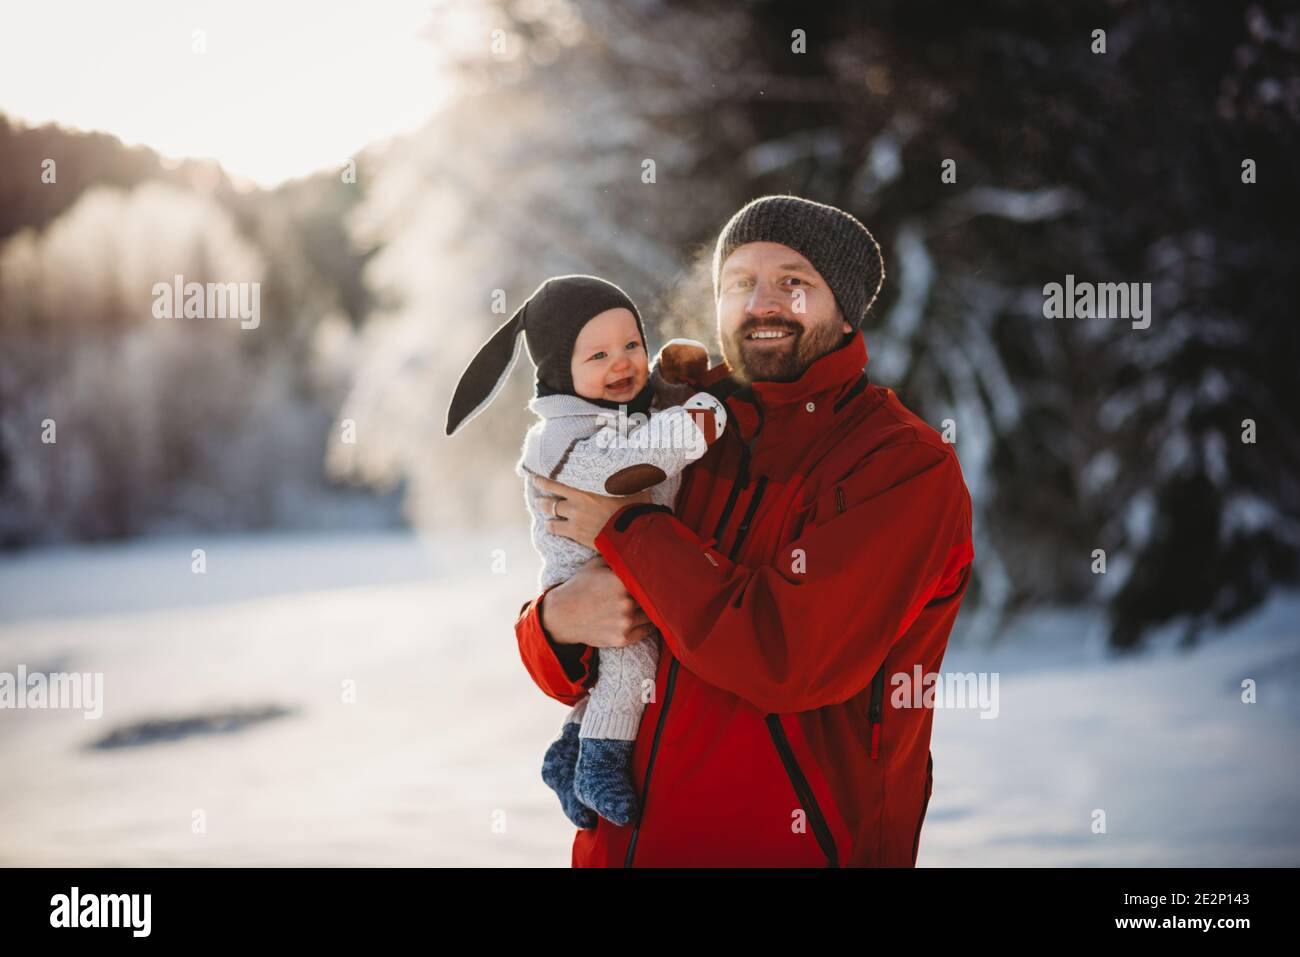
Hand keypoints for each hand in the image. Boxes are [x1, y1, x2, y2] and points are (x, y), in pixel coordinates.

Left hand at [532, 475, 652, 549]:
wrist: (631, 533)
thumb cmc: (634, 508)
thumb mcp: (634, 486)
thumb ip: (630, 475)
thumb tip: (637, 464)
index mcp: (588, 485)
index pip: (563, 475)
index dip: (551, 471)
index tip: (544, 467)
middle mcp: (577, 499)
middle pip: (551, 489)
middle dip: (541, 485)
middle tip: (535, 481)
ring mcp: (574, 516)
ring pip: (550, 508)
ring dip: (544, 506)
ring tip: (540, 504)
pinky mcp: (575, 532)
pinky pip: (555, 528)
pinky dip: (550, 526)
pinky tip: (548, 526)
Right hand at [540, 556, 655, 648]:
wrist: (562, 615)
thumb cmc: (579, 587)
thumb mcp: (595, 566)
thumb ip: (616, 559)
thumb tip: (634, 551)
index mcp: (621, 582)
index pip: (650, 581)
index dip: (655, 580)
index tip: (660, 578)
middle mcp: (626, 603)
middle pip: (653, 599)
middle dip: (654, 595)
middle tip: (661, 592)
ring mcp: (625, 622)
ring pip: (651, 616)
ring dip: (652, 610)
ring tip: (654, 605)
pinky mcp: (622, 638)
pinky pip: (646, 631)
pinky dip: (649, 625)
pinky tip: (649, 618)